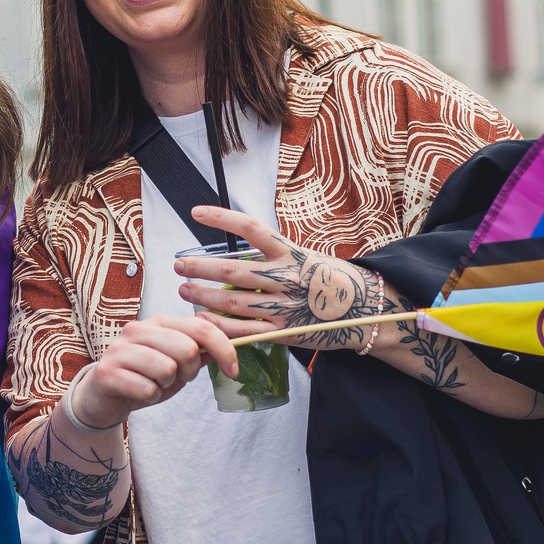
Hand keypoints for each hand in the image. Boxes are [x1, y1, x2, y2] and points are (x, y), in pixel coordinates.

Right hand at [74, 314, 237, 426]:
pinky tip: (138, 392)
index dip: (225, 349)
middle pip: (186, 349)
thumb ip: (199, 351)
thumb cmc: (144, 376)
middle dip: (189, 372)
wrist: (102, 396)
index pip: (201, 327)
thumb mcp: (175, 362)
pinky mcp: (107, 372)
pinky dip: (150, 397)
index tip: (233, 371)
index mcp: (159, 322)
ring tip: (153, 383)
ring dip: (166, 385)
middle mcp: (138, 329)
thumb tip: (228, 346)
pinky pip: (148, 389)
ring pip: (167, 369)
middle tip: (175, 377)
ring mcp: (120, 349)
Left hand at [174, 205, 392, 349]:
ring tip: (184, 291)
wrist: (365, 310)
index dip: (222, 219)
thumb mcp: (305, 257)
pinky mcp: (283, 331)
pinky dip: (219, 325)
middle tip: (178, 266)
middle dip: (199, 268)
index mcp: (290, 252)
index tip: (196, 213)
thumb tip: (240, 249)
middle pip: (232, 270)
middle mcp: (285, 277)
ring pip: (232, 301)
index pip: (250, 229)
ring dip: (203, 296)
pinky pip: (244, 329)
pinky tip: (202, 319)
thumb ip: (274, 255)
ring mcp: (283, 305)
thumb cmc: (331, 279)